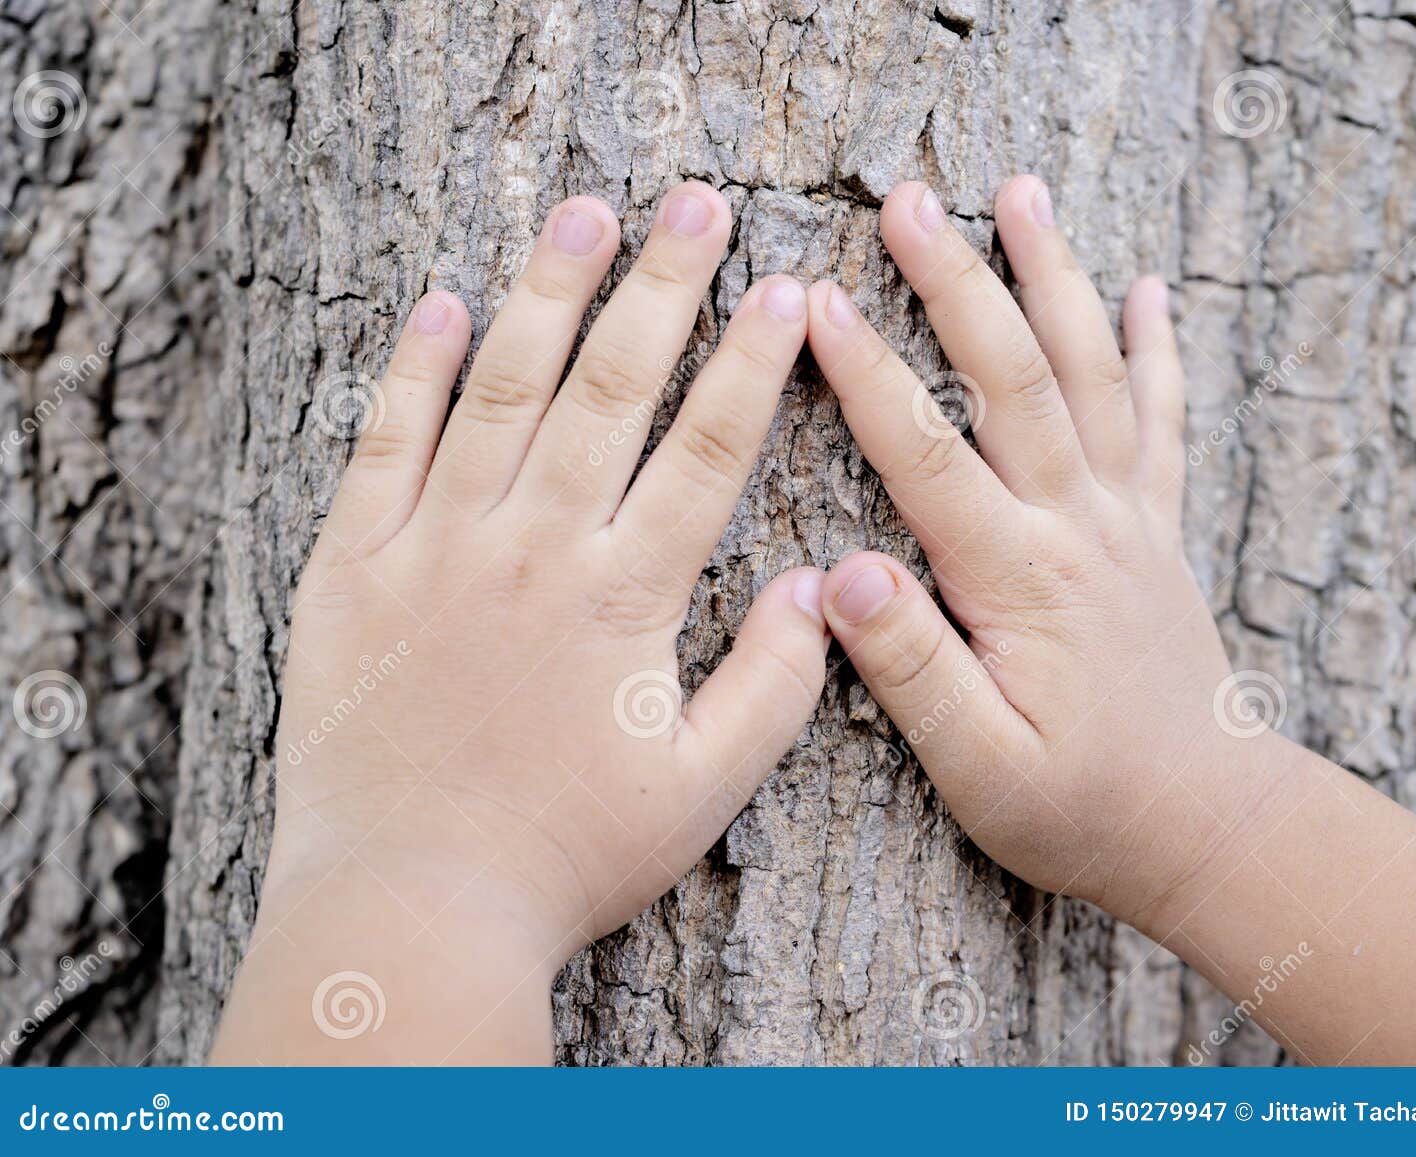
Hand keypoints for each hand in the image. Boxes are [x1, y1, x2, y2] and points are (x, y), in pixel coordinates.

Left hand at [213, 182, 827, 1062]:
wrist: (408, 905)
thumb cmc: (566, 858)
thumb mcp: (704, 792)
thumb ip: (774, 685)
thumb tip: (814, 585)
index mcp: (623, 598)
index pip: (706, 449)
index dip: (752, 363)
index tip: (785, 291)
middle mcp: (533, 550)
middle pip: (611, 389)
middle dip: (663, 286)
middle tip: (696, 204)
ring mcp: (434, 549)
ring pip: (499, 390)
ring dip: (546, 294)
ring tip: (583, 214)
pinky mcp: (350, 567)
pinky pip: (382, 444)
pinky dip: (411, 369)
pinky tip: (438, 303)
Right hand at [805, 176, 1246, 924]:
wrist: (1212, 827)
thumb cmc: (1083, 809)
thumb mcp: (981, 770)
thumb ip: (913, 671)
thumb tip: (845, 574)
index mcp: (1020, 582)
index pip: (928, 456)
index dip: (866, 375)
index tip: (812, 299)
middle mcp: (1080, 528)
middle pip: (1016, 378)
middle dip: (957, 281)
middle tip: (906, 199)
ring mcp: (1128, 521)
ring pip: (1092, 372)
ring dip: (1054, 276)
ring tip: (1020, 191)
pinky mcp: (1157, 531)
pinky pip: (1162, 419)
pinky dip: (1156, 348)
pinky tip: (1147, 288)